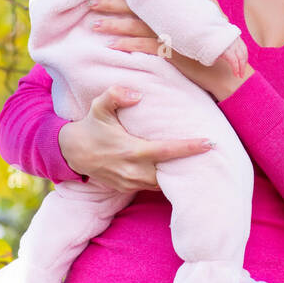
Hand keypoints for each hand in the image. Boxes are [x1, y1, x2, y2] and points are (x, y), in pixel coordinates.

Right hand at [58, 85, 214, 192]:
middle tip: (212, 155)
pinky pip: (152, 187)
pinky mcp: (127, 188)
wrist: (71, 152)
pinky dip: (164, 180)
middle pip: (170, 172)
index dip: (189, 148)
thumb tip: (137, 95)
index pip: (167, 151)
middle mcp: (134, 170)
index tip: (210, 143)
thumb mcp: (99, 106)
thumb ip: (115, 95)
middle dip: (190, 167)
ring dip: (177, 175)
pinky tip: (176, 171)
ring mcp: (130, 182)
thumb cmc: (91, 126)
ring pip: (162, 182)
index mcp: (132, 151)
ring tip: (198, 164)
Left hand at [88, 0, 253, 100]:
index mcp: (180, 7)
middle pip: (139, 5)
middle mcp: (176, 17)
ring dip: (114, 23)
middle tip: (90, 2)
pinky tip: (111, 45)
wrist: (230, 73)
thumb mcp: (198, 27)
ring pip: (138, 24)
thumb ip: (181, 15)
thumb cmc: (213, 51)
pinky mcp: (174, 51)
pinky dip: (128, 44)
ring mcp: (175, 34)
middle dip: (113, 2)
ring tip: (94, 24)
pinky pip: (146, 46)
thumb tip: (164, 6)